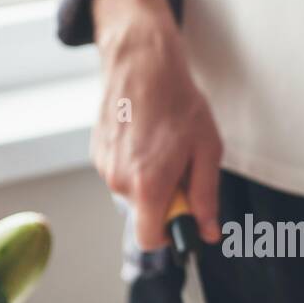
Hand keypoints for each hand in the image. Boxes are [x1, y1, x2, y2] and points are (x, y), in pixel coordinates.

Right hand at [91, 0, 222, 249]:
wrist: (141, 62)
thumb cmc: (178, 102)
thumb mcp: (206, 150)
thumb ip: (206, 196)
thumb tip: (207, 232)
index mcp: (147, 185)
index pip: (150, 240)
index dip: (171, 233)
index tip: (185, 213)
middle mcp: (119, 181)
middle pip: (144, 215)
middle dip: (165, 199)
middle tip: (181, 165)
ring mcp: (103, 166)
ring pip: (133, 193)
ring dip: (151, 179)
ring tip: (163, 144)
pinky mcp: (96, 153)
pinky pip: (121, 173)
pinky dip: (135, 164)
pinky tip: (146, 135)